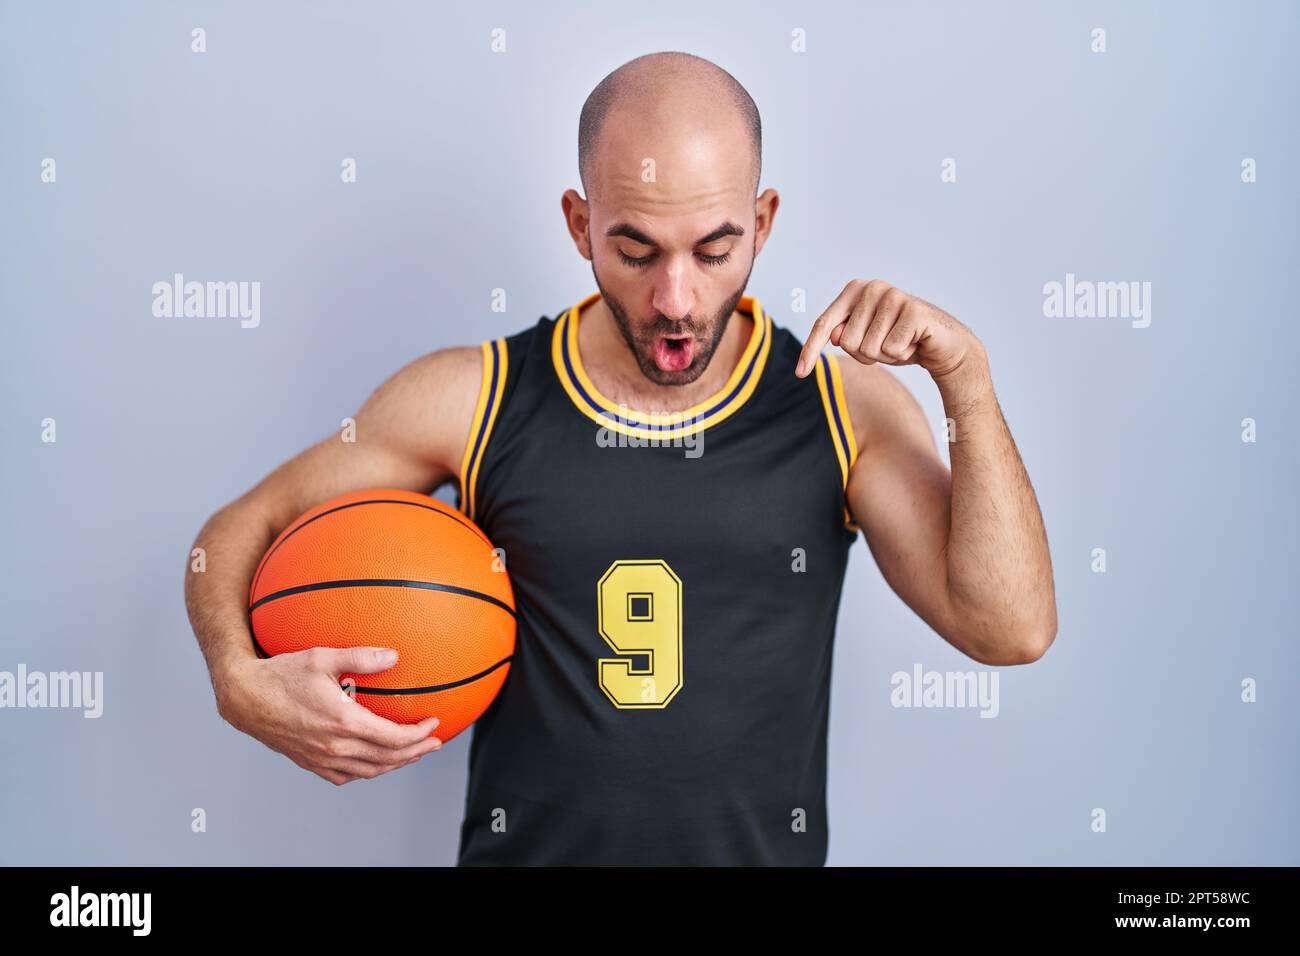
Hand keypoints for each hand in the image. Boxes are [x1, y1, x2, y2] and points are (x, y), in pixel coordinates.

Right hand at [215, 645, 443, 785]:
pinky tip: (376, 761)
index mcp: (343, 721)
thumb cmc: (282, 673)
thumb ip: (361, 657)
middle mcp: (334, 746)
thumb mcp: (323, 657)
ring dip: (396, 764)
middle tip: (435, 743)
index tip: (435, 724)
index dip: (419, 734)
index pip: (394, 738)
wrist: (244, 697)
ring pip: (369, 771)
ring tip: (413, 754)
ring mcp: (321, 758)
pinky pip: (345, 776)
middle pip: (387, 759)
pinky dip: (368, 771)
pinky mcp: (309, 762)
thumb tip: (394, 655)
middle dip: (416, 752)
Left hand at [795, 279, 980, 380]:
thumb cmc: (899, 341)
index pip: (824, 324)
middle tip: (889, 345)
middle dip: (868, 355)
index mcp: (854, 291)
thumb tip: (838, 336)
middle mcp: (871, 288)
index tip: (800, 374)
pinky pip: (891, 349)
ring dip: (886, 355)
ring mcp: (893, 296)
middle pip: (848, 342)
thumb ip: (846, 336)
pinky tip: (915, 343)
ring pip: (869, 348)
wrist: (942, 344)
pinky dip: (903, 354)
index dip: (811, 350)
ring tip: (902, 342)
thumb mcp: (865, 342)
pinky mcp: (913, 309)